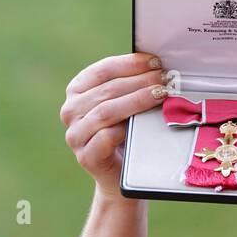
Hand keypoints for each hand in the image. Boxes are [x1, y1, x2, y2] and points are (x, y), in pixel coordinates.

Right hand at [61, 52, 170, 198]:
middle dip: (140, 82)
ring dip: (137, 100)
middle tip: (165, 79)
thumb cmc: (126, 132)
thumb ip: (132, 85)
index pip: (103, 70)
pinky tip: (141, 124)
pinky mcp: (86, 157)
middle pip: (107, 90)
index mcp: (77, 91)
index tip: (156, 62)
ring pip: (106, 112)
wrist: (121, 173)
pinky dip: (123, 128)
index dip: (130, 64)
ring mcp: (76, 135)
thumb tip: (159, 67)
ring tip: (161, 94)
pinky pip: (105, 137)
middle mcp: (71, 111)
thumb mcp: (126, 104)